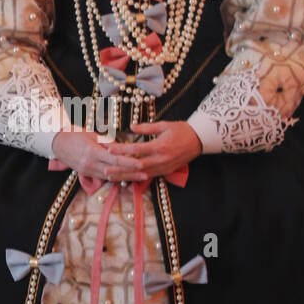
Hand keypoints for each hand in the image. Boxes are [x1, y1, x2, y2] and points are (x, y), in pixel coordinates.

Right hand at [50, 128, 150, 182]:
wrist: (56, 143)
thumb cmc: (74, 134)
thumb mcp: (92, 135)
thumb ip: (108, 142)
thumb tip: (123, 148)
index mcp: (92, 152)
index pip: (114, 159)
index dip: (128, 163)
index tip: (141, 164)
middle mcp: (90, 164)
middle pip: (115, 171)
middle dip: (131, 174)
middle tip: (146, 175)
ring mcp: (88, 171)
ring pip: (110, 177)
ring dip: (126, 178)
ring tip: (140, 178)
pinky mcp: (86, 173)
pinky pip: (104, 178)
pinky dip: (116, 178)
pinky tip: (126, 179)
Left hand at [51, 119, 201, 181]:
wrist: (199, 140)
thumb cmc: (181, 130)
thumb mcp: (164, 125)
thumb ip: (147, 128)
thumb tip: (131, 127)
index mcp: (159, 146)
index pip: (136, 150)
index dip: (121, 150)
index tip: (109, 148)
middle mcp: (161, 160)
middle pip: (136, 166)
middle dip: (120, 168)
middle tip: (105, 169)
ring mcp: (163, 167)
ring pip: (141, 174)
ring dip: (125, 176)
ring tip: (111, 176)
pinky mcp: (166, 172)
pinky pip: (148, 176)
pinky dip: (136, 178)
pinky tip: (126, 179)